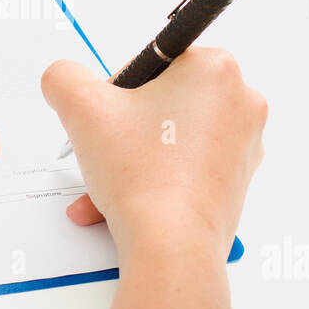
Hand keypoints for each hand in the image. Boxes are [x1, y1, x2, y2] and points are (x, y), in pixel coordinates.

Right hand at [41, 48, 265, 261]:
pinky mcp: (237, 181)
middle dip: (124, 129)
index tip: (108, 115)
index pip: (154, 61)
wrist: (172, 246)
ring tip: (104, 185)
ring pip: (171, 139)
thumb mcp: (82, 108)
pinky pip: (185, 168)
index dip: (119, 89)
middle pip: (164, 101)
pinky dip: (153, 180)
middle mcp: (241, 102)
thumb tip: (64, 78)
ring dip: (132, 159)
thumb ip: (64, 78)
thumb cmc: (142, 174)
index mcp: (216, 69)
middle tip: (104, 148)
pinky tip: (121, 203)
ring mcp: (244, 145)